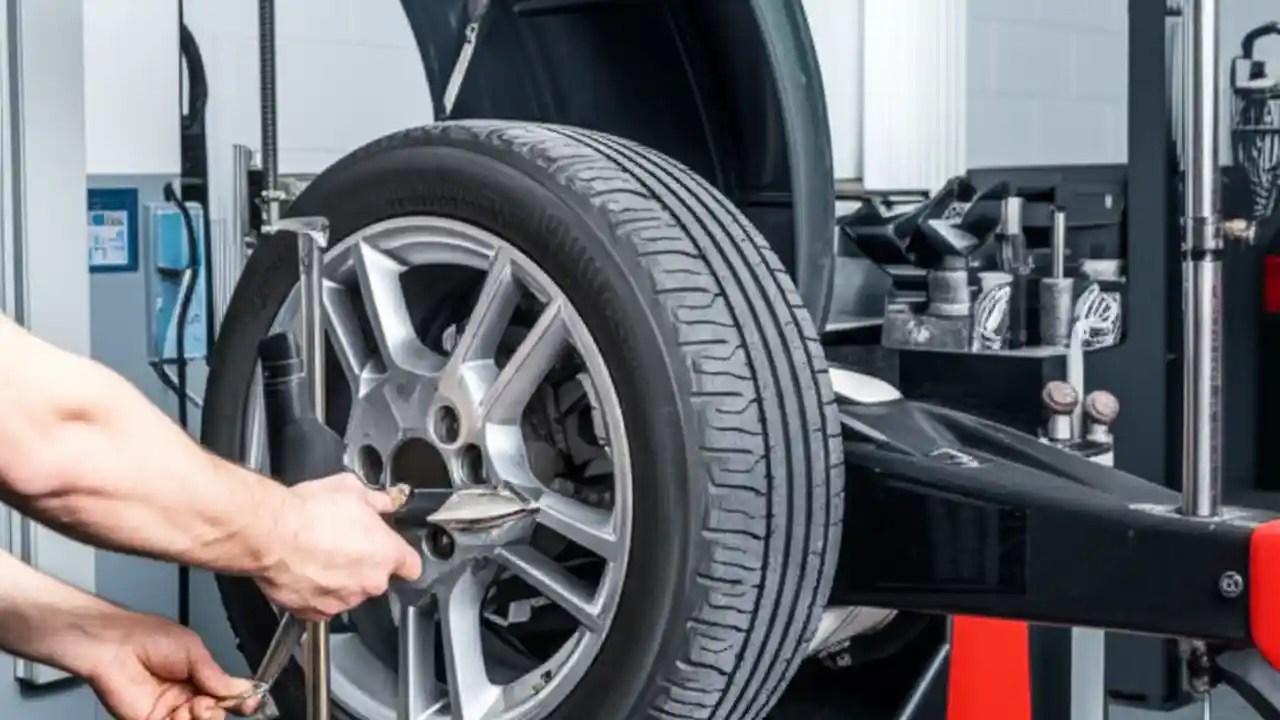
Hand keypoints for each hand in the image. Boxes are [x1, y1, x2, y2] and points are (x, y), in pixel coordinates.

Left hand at [82, 609, 258, 719]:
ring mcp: (168, 712)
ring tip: (197, 706)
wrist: (111, 646)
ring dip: (204, 718)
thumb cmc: (147, 636)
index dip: (239, 700)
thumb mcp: (193, 650)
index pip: (225, 695)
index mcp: (198, 677)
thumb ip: (216, 675)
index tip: (250, 702)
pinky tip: (184, 713)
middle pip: (214, 714)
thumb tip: (243, 690)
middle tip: (211, 703)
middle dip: (218, 711)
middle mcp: (185, 697)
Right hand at [257, 473, 422, 619]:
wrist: (270, 535)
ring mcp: (342, 600)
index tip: (393, 552)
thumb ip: (376, 499)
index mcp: (386, 554)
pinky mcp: (314, 612)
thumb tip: (384, 500)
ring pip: (349, 592)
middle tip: (341, 542)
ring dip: (339, 578)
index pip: (411, 566)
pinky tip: (303, 570)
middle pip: (377, 578)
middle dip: (363, 563)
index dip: (402, 558)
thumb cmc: (309, 513)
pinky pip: (321, 604)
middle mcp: (369, 582)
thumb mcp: (351, 489)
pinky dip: (314, 592)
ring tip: (318, 554)